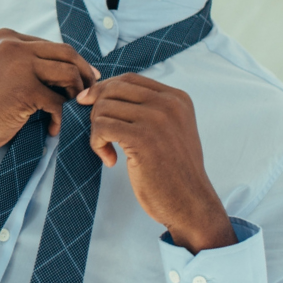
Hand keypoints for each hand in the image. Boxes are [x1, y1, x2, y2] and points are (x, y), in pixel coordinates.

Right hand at [0, 29, 99, 166]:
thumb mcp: (0, 69)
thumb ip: (25, 63)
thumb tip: (66, 70)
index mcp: (7, 37)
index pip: (52, 45)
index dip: (72, 62)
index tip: (84, 78)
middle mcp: (13, 45)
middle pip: (66, 54)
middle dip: (84, 74)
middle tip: (91, 93)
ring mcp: (19, 65)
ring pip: (68, 74)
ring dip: (76, 96)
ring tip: (70, 111)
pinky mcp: (25, 89)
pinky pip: (59, 101)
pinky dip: (61, 117)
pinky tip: (52, 128)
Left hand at [77, 74, 234, 252]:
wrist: (191, 203)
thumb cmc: (174, 172)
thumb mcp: (169, 131)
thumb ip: (147, 110)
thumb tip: (100, 93)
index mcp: (177, 98)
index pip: (129, 79)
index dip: (104, 89)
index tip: (92, 107)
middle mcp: (169, 103)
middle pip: (113, 90)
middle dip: (97, 110)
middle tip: (102, 135)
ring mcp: (157, 119)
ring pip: (103, 108)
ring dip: (97, 131)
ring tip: (108, 150)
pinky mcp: (143, 138)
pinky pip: (102, 127)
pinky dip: (97, 143)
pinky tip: (110, 159)